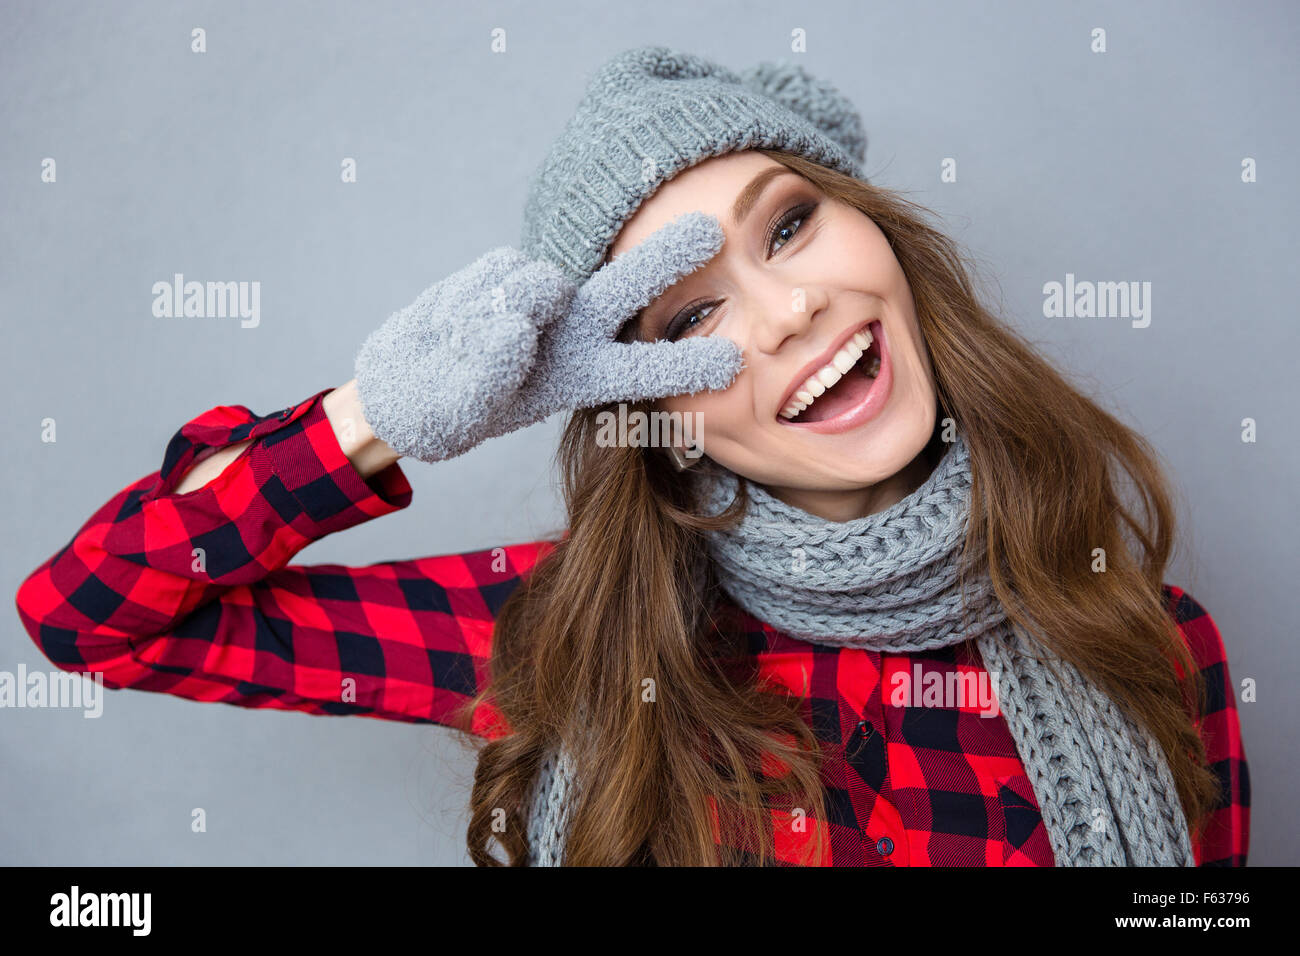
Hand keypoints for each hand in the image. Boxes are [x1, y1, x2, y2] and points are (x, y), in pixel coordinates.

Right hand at [353, 211, 742, 462]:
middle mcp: (571, 331)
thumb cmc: (441, 409)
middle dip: (665, 260)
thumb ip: (491, 368)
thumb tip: (519, 315)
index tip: (733, 361)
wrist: (399, 382)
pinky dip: (471, 296)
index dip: (684, 365)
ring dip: (511, 308)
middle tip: (710, 232)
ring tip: (470, 343)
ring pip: (541, 283)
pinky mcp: (503, 270)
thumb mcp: (464, 407)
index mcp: (580, 375)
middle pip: (625, 291)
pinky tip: (457, 318)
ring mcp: (537, 299)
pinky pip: (493, 273)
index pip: (640, 368)